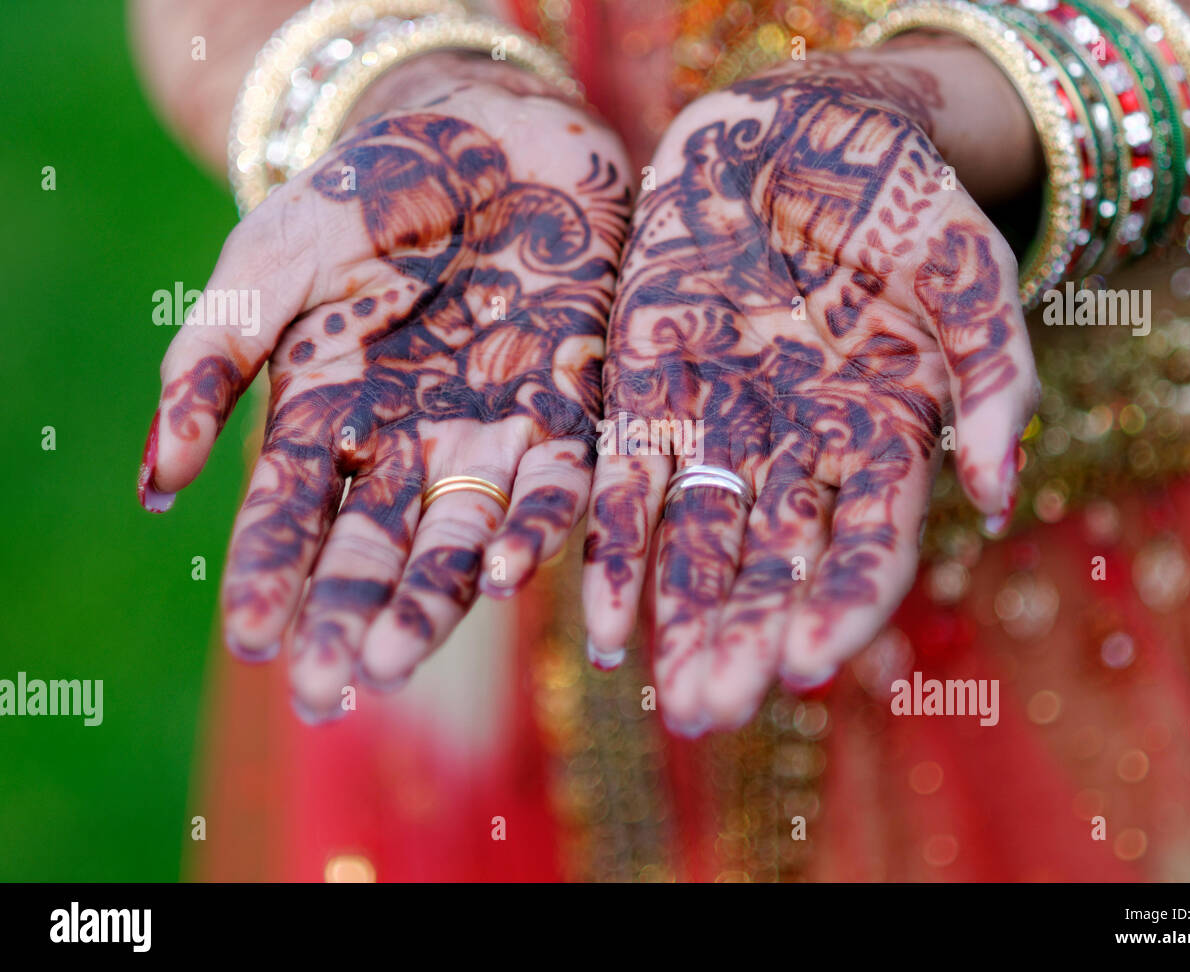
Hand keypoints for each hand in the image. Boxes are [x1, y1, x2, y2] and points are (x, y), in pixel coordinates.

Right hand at [139, 65, 629, 719]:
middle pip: (378, 547)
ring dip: (436, 597)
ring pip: (465, 536)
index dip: (269, 575)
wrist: (484, 132)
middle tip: (332, 688)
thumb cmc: (363, 193)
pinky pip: (559, 481)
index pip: (291, 515)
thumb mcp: (269, 261)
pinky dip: (537, 526)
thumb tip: (159, 481)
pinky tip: (510, 574)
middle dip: (354, 614)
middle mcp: (410, 444)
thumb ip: (215, 358)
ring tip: (402, 653)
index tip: (253, 640)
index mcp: (329, 416)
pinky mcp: (571, 407)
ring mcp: (492, 432)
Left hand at [581, 54, 1038, 734]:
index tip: (808, 662)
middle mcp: (800, 457)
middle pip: (775, 569)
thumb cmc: (893, 197)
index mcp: (883, 441)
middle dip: (745, 639)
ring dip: (682, 618)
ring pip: (700, 545)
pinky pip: (625, 486)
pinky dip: (614, 552)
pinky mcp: (648, 397)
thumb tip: (997, 487)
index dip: (841, 605)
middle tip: (715, 708)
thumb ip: (992, 371)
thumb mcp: (964, 269)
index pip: (867, 547)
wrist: (793, 132)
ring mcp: (722, 431)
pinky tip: (605, 626)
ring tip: (671, 693)